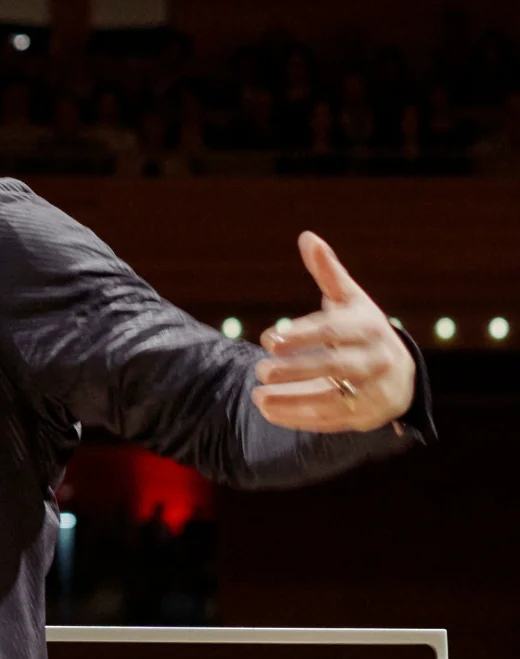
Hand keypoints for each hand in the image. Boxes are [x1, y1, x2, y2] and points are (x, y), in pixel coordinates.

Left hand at [251, 231, 415, 432]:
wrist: (400, 373)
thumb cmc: (363, 329)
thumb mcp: (349, 300)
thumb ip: (328, 272)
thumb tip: (307, 237)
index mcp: (368, 326)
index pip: (332, 331)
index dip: (300, 335)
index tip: (267, 340)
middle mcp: (375, 359)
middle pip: (333, 366)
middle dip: (294, 370)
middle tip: (259, 371)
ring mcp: (374, 390)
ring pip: (332, 399)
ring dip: (291, 400)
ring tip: (258, 397)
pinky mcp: (366, 415)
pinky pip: (331, 420)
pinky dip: (299, 418)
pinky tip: (270, 412)